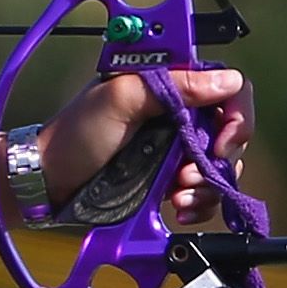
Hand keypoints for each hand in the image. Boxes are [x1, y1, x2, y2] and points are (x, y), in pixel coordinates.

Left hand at [38, 65, 252, 229]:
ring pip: (222, 165)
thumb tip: (229, 80)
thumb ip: (174, 86)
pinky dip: (200, 202)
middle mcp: (180, 113)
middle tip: (188, 175)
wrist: (51, 182)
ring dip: (207, 185)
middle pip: (230, 131)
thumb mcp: (120, 99)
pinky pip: (206, 191)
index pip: (227, 87)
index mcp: (170, 84)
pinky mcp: (172, 178)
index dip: (235, 114)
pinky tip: (179, 208)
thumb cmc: (76, 134)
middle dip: (218, 157)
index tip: (221, 142)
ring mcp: (177, 148)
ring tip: (178, 195)